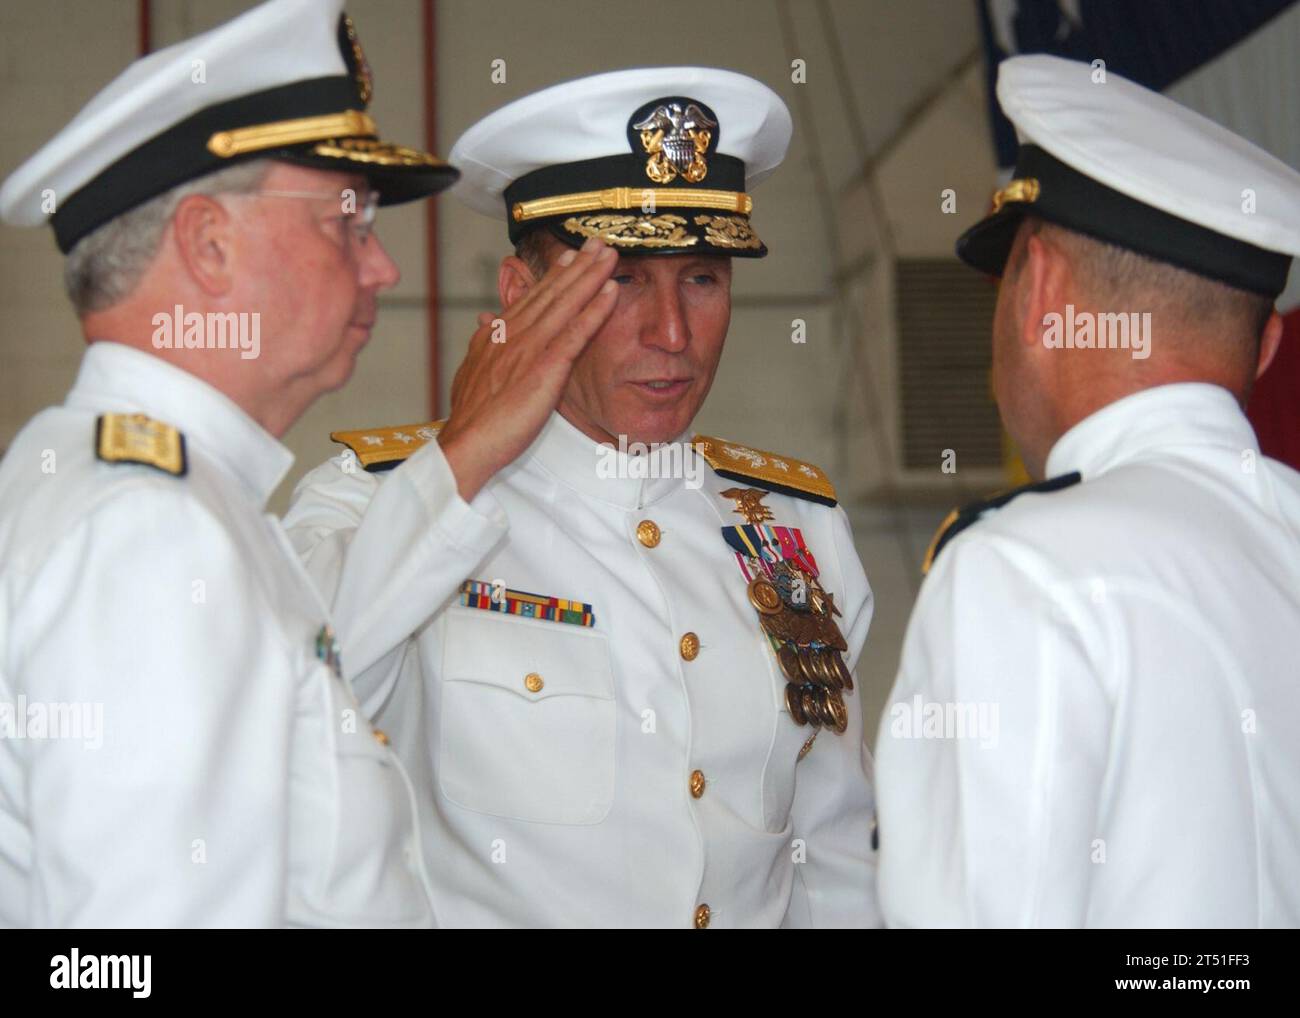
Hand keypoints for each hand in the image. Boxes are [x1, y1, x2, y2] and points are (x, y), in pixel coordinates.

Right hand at [437, 236, 618, 500]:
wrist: (465, 444)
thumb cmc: (471, 420)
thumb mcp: (473, 375)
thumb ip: (484, 349)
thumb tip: (485, 326)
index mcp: (494, 335)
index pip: (529, 300)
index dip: (552, 277)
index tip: (569, 257)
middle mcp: (511, 333)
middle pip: (550, 292)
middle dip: (575, 265)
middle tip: (596, 242)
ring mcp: (528, 348)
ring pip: (564, 303)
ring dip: (589, 276)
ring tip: (608, 254)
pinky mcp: (544, 367)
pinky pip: (575, 332)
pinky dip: (594, 309)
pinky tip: (611, 292)